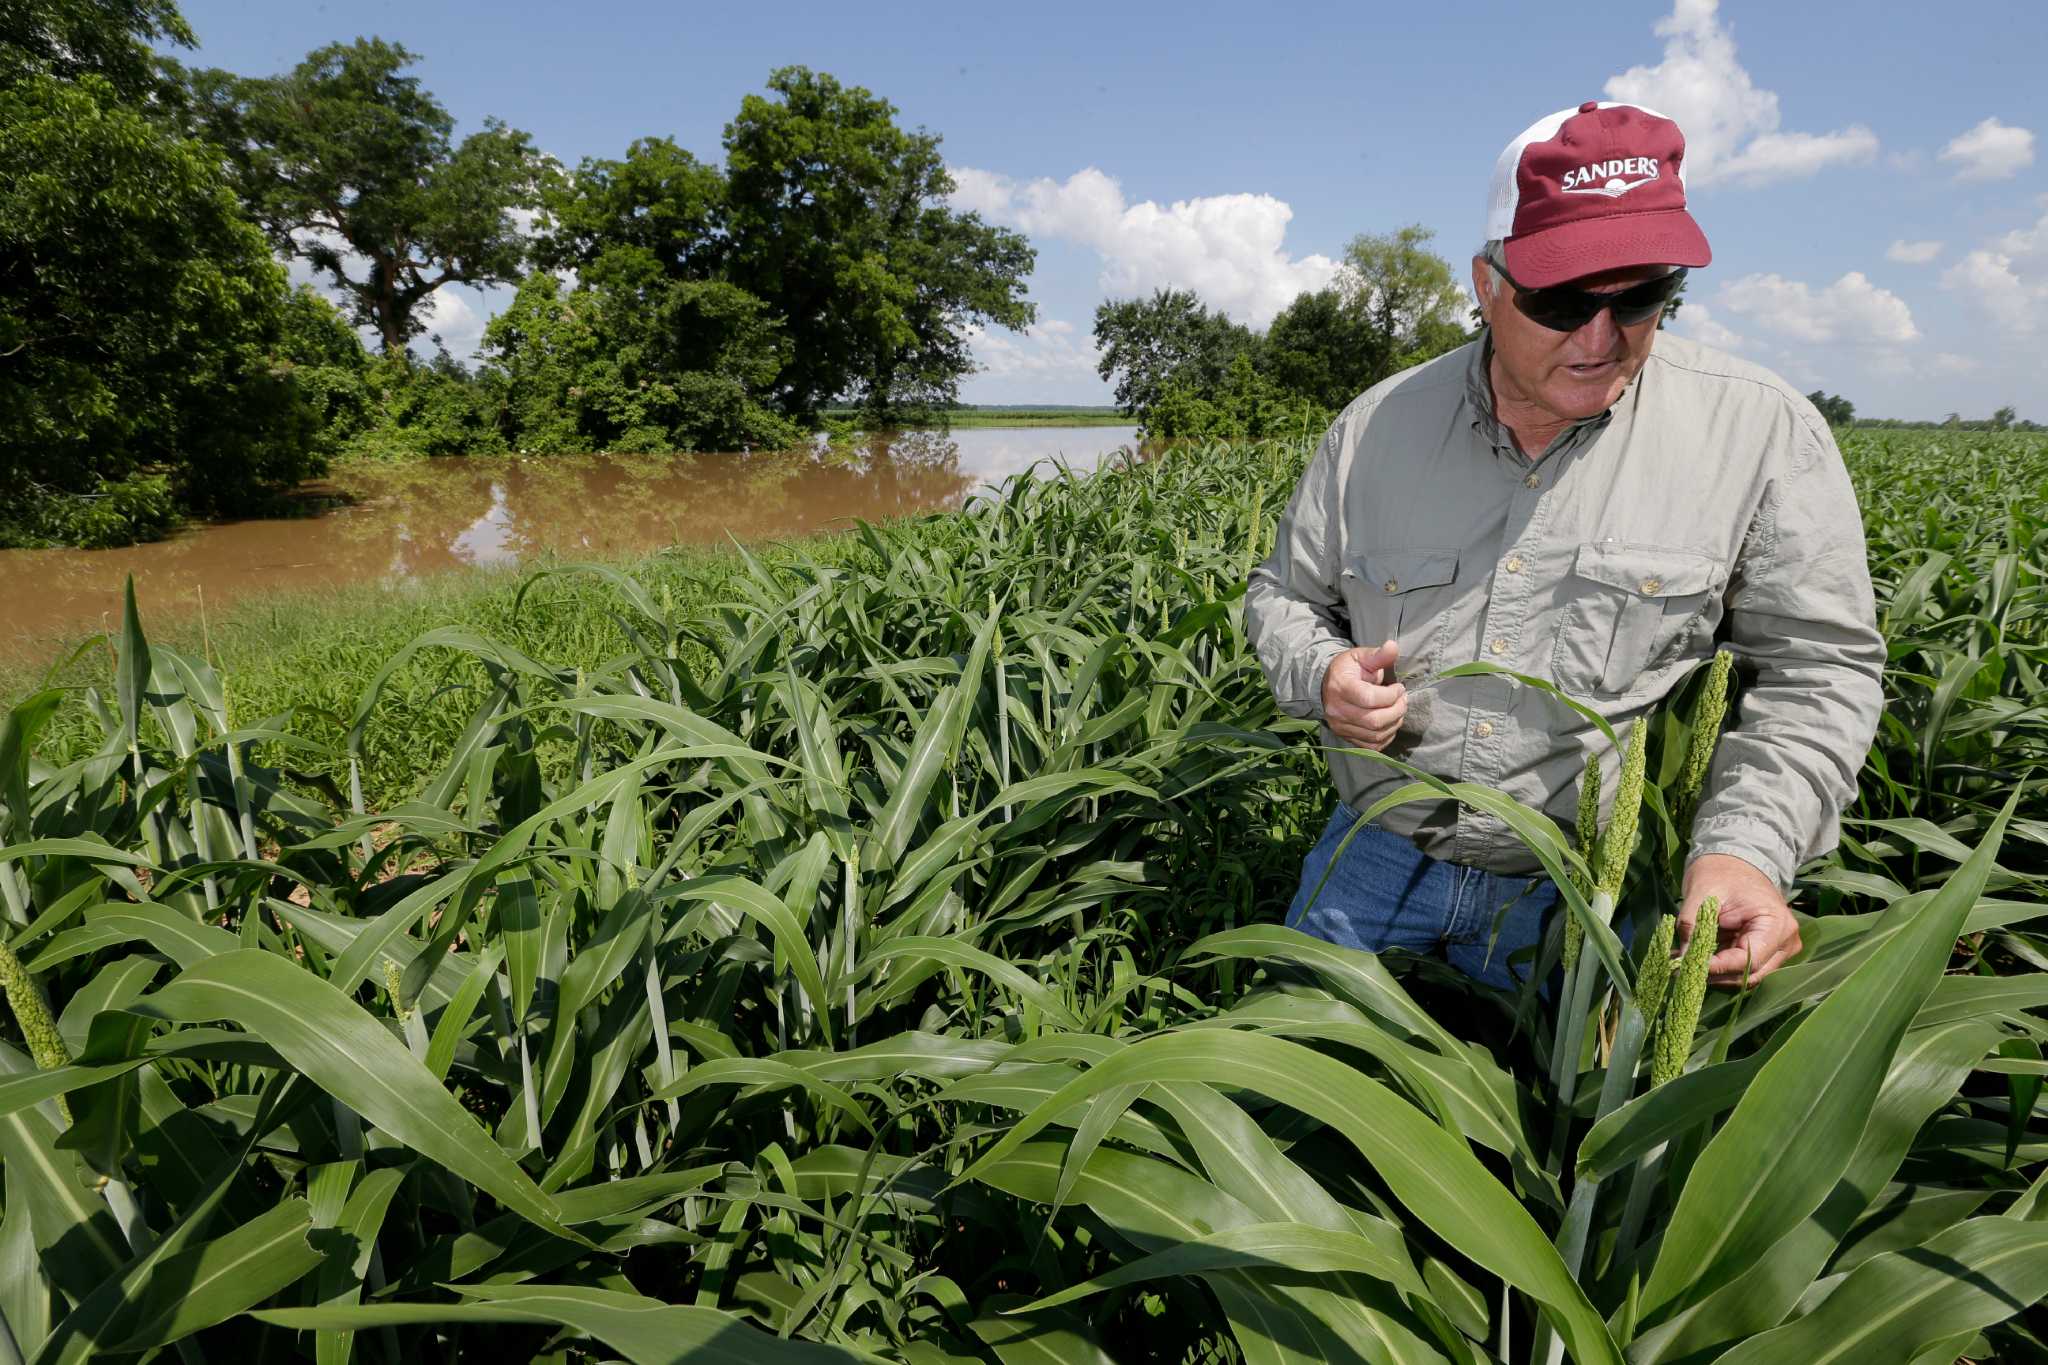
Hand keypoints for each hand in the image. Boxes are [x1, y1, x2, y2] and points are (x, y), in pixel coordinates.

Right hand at [1320, 639, 1407, 750]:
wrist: (1326, 685)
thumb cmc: (1348, 669)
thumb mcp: (1361, 657)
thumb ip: (1378, 655)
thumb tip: (1393, 647)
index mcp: (1341, 688)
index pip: (1370, 698)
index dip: (1391, 695)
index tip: (1399, 687)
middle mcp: (1337, 711)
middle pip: (1374, 721)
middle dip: (1397, 711)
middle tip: (1403, 700)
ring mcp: (1340, 727)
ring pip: (1375, 735)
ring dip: (1394, 723)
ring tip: (1399, 709)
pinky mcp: (1346, 737)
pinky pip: (1372, 746)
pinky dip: (1386, 737)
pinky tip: (1390, 723)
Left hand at [1681, 853, 1802, 986]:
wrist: (1736, 861)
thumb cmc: (1722, 871)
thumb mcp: (1701, 893)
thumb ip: (1692, 925)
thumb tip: (1682, 958)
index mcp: (1776, 924)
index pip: (1748, 960)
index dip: (1717, 968)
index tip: (1686, 967)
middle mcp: (1785, 942)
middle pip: (1749, 974)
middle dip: (1714, 975)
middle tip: (1680, 969)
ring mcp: (1777, 949)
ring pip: (1745, 975)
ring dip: (1713, 973)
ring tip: (1681, 962)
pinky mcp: (1764, 951)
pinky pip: (1741, 967)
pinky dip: (1717, 966)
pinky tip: (1692, 957)